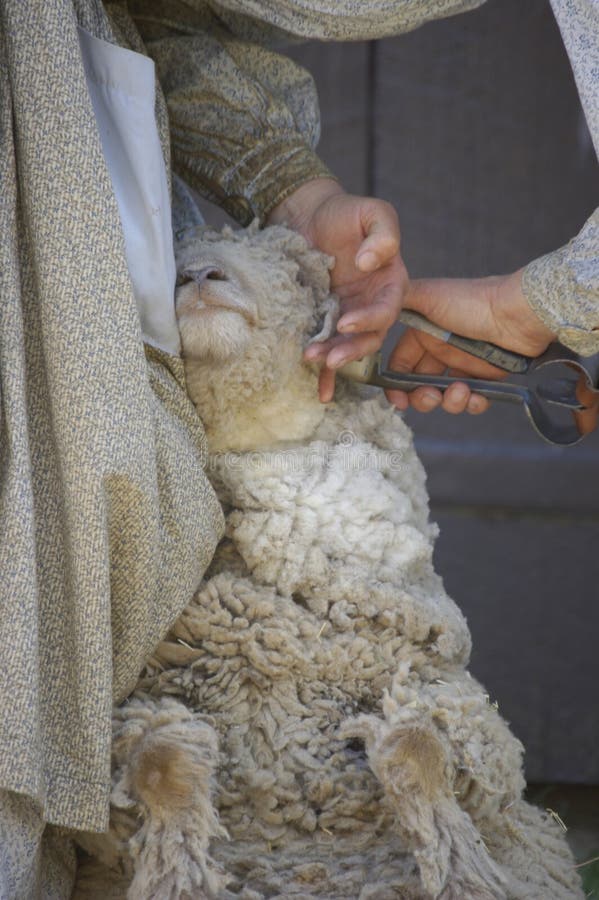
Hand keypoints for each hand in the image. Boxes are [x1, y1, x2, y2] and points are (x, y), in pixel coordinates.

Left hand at [267, 178, 407, 400]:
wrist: (307, 217)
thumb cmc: (343, 212)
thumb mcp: (372, 211)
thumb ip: (383, 233)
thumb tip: (368, 263)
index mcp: (390, 284)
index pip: (386, 309)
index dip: (369, 319)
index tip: (345, 321)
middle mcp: (372, 306)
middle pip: (369, 338)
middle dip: (350, 350)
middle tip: (329, 357)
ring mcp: (348, 317)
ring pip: (347, 347)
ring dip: (332, 359)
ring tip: (310, 359)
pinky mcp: (325, 324)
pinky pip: (328, 352)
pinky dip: (324, 374)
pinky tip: (319, 391)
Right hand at [387, 270, 556, 414]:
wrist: (519, 311)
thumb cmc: (472, 301)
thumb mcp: (427, 296)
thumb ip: (392, 303)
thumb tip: (358, 315)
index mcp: (424, 332)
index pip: (400, 363)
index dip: (395, 384)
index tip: (397, 401)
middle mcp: (441, 349)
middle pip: (420, 385)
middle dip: (422, 398)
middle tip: (429, 398)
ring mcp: (464, 364)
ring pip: (445, 396)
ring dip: (449, 402)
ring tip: (460, 391)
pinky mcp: (487, 376)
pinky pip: (472, 399)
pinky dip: (471, 403)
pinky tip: (476, 396)